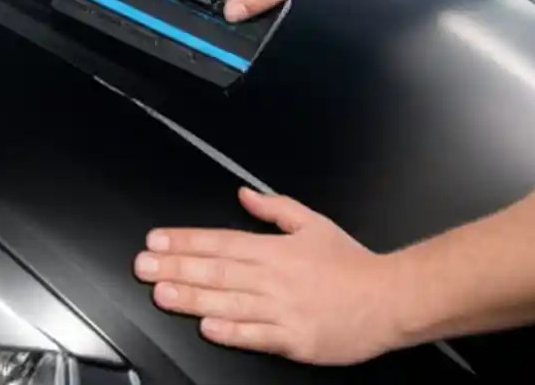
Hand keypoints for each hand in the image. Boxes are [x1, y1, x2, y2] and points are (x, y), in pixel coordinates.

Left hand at [134, 188, 406, 365]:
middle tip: (142, 266)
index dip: (184, 241)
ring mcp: (282, 310)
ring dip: (191, 298)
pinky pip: (256, 335)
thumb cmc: (353, 264)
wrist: (392, 299)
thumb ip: (274, 209)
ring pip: (228, 302)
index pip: (219, 241)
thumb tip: (243, 194)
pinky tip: (206, 327)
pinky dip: (231, 331)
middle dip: (175, 268)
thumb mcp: (313, 223)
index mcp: (275, 249)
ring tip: (161, 293)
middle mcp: (273, 278)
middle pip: (215, 271)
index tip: (156, 241)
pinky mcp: (293, 340)